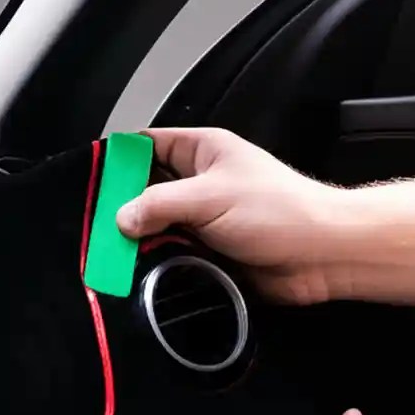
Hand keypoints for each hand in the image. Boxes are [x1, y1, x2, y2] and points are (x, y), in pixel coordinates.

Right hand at [117, 128, 350, 304]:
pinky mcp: (207, 251)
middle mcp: (199, 182)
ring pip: (154, 224)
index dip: (118, 158)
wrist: (323, 256)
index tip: (91, 180)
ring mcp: (202, 218)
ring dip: (138, 238)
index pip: (147, 144)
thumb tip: (121, 217)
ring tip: (112, 251)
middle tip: (96, 224)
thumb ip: (159, 203)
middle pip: (144, 188)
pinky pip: (170, 253)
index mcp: (202, 151)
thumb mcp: (210, 196)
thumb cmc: (280, 212)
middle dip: (121, 205)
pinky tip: (138, 270)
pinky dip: (155, 261)